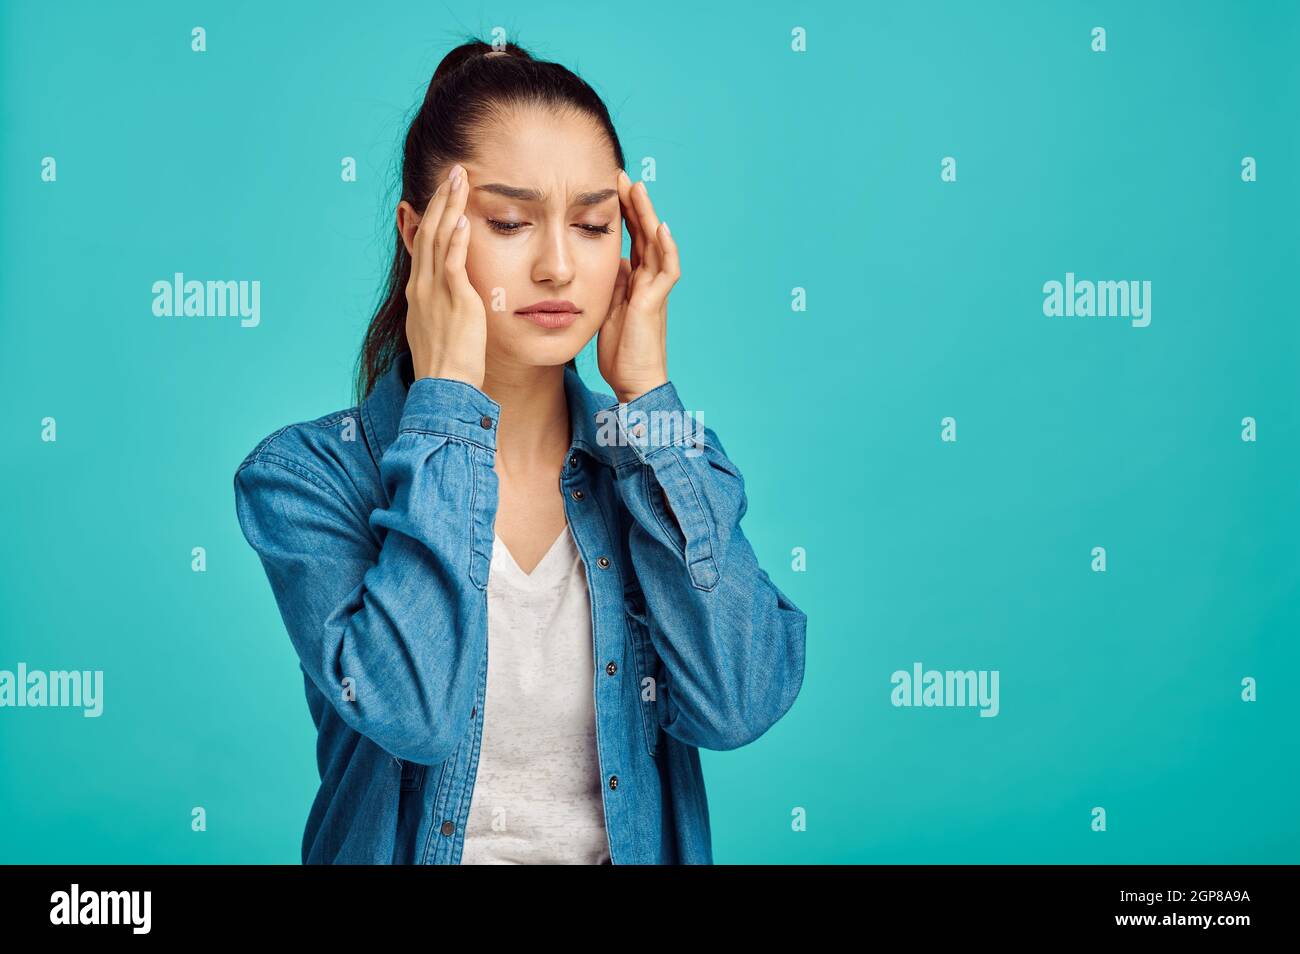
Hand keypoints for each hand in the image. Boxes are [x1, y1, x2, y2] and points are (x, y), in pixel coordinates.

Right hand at [404, 163, 485, 388]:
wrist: (443, 387)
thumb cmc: (447, 366)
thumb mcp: (439, 330)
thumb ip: (444, 309)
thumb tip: (453, 303)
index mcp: (419, 292)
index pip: (422, 244)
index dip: (430, 216)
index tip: (438, 194)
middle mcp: (422, 287)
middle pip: (428, 232)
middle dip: (440, 199)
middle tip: (453, 172)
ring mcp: (434, 291)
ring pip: (438, 239)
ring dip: (449, 206)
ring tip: (459, 180)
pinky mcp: (454, 300)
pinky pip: (452, 262)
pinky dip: (456, 238)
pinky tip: (463, 217)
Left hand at [597, 170, 679, 403]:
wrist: (634, 383)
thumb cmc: (620, 353)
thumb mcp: (606, 309)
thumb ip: (609, 285)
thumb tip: (605, 262)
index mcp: (634, 281)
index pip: (632, 239)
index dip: (623, 215)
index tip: (609, 189)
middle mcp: (647, 281)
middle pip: (644, 234)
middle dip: (634, 205)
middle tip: (622, 176)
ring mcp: (654, 290)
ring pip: (656, 244)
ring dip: (648, 216)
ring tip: (638, 189)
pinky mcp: (656, 303)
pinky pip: (667, 270)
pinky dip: (666, 248)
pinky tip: (660, 228)